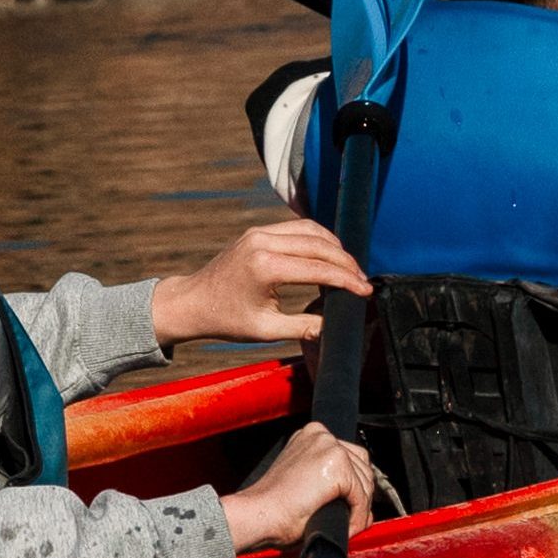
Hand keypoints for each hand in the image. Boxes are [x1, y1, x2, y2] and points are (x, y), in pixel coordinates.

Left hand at [150, 218, 368, 345]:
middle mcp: (263, 242)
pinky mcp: (258, 231)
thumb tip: (334, 326)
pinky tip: (329, 254)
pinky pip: (296, 227)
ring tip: (350, 268)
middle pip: (319, 244)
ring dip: (334, 246)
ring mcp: (259, 233)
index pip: (319, 269)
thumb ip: (304, 327)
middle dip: (346, 262)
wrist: (192, 302)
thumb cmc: (225, 319)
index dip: (347, 280)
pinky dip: (317, 239)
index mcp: (265, 267)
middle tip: (363, 281)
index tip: (365, 291)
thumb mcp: (266, 330)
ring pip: (310, 230)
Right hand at [222, 421, 379, 550]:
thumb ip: (330, 484)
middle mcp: (322, 436)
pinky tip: (345, 528)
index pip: (350, 455)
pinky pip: (361, 497)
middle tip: (353, 518)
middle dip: (362, 495)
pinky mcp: (336, 467)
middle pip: (362, 465)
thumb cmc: (271, 507)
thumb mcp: (303, 484)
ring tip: (347, 526)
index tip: (353, 504)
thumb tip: (362, 502)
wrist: (257, 515)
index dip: (356, 483)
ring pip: (364, 483)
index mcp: (311, 436)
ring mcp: (330, 448)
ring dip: (361, 508)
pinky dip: (358, 516)